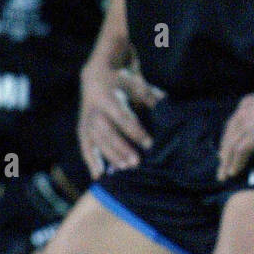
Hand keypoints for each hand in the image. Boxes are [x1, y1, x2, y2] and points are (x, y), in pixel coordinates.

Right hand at [78, 60, 163, 178]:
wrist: (96, 77)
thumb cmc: (123, 83)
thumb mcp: (137, 85)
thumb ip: (152, 99)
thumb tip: (171, 114)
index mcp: (108, 97)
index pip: (123, 118)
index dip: (136, 132)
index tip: (150, 145)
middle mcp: (94, 110)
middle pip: (106, 132)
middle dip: (121, 148)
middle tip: (136, 163)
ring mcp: (86, 121)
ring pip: (95, 142)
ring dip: (110, 156)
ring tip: (125, 170)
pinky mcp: (82, 130)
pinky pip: (85, 148)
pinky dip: (92, 163)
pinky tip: (100, 177)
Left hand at [217, 80, 253, 180]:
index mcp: (246, 105)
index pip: (231, 126)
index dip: (227, 141)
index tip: (224, 154)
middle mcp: (242, 114)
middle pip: (228, 138)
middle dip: (224, 154)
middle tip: (221, 169)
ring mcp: (247, 124)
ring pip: (231, 146)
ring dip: (226, 163)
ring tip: (224, 176)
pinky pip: (240, 151)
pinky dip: (236, 163)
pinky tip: (234, 172)